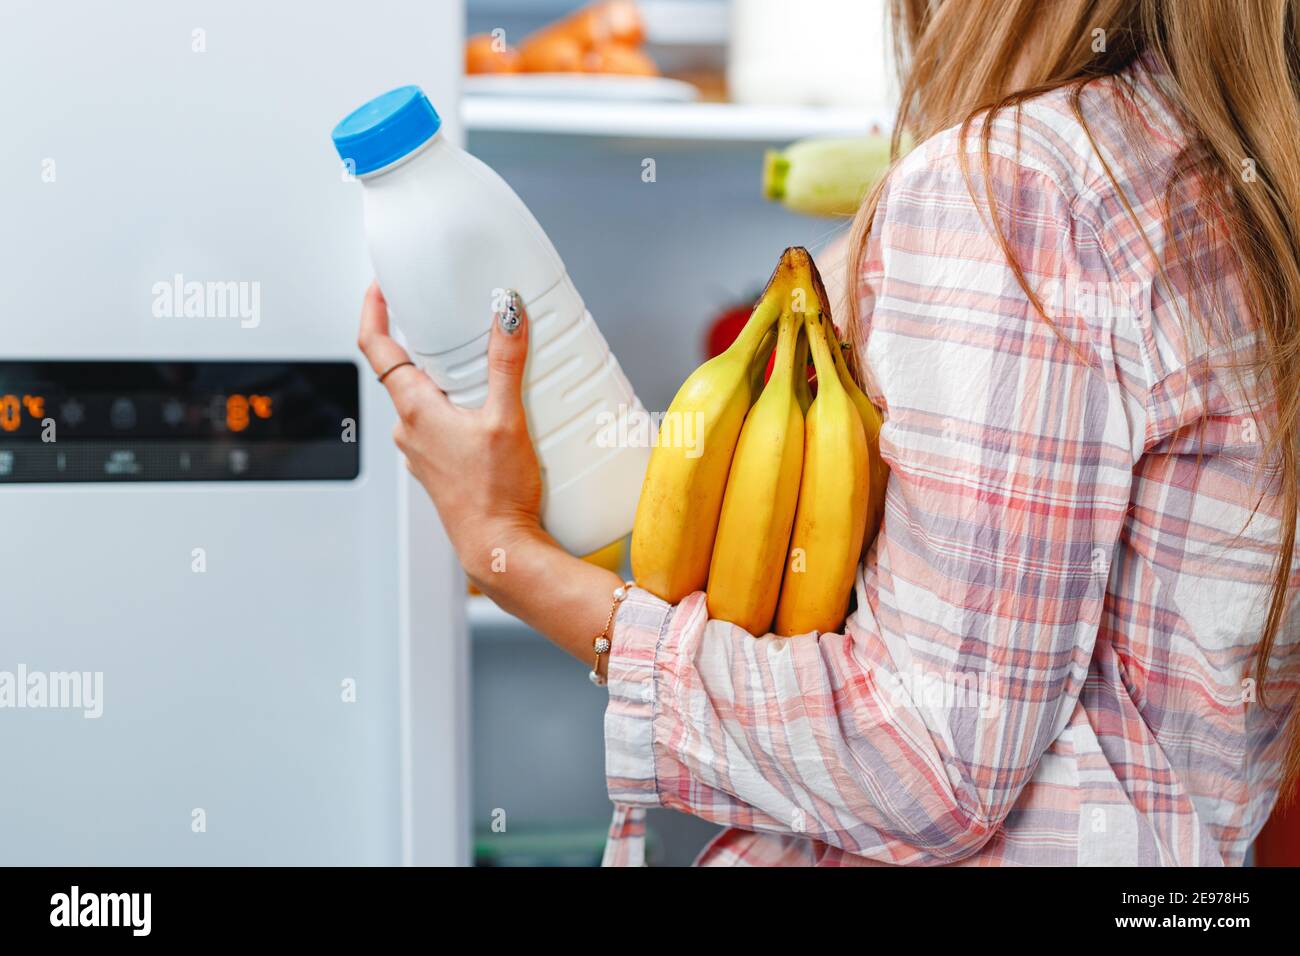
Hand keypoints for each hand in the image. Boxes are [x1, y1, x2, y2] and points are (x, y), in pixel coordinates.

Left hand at [357, 282, 546, 586]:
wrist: (498, 549)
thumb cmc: (496, 495)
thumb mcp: (507, 419)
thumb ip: (506, 361)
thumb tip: (506, 311)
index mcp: (415, 410)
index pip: (375, 346)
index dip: (373, 311)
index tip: (380, 287)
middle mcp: (409, 431)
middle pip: (404, 370)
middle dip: (426, 344)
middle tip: (452, 321)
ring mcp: (420, 453)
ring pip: (423, 401)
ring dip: (445, 382)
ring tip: (481, 371)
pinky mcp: (437, 469)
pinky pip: (438, 427)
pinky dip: (456, 411)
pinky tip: (488, 417)